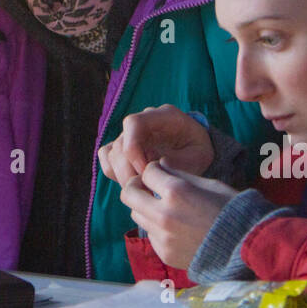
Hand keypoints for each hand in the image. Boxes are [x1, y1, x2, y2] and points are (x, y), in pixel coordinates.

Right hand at [97, 104, 213, 185]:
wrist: (195, 150)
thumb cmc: (198, 151)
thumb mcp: (199, 156)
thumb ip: (178, 161)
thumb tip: (153, 168)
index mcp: (163, 116)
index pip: (133, 123)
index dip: (133, 149)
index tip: (145, 173)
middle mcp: (142, 122)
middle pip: (120, 145)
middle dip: (129, 172)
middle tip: (146, 191)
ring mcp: (130, 134)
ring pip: (112, 155)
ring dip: (124, 177)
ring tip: (145, 189)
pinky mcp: (122, 147)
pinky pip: (107, 159)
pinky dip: (116, 174)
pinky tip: (136, 183)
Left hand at [119, 161, 237, 268]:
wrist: (245, 246)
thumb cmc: (230, 209)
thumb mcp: (208, 183)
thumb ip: (179, 174)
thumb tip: (159, 165)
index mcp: (176, 191)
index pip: (146, 172)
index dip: (153, 169)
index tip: (159, 172)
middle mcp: (163, 214)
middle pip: (128, 193)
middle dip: (136, 185)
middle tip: (147, 186)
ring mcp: (162, 236)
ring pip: (135, 214)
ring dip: (144, 207)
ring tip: (162, 207)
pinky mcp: (164, 252)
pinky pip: (150, 234)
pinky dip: (156, 227)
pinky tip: (174, 227)